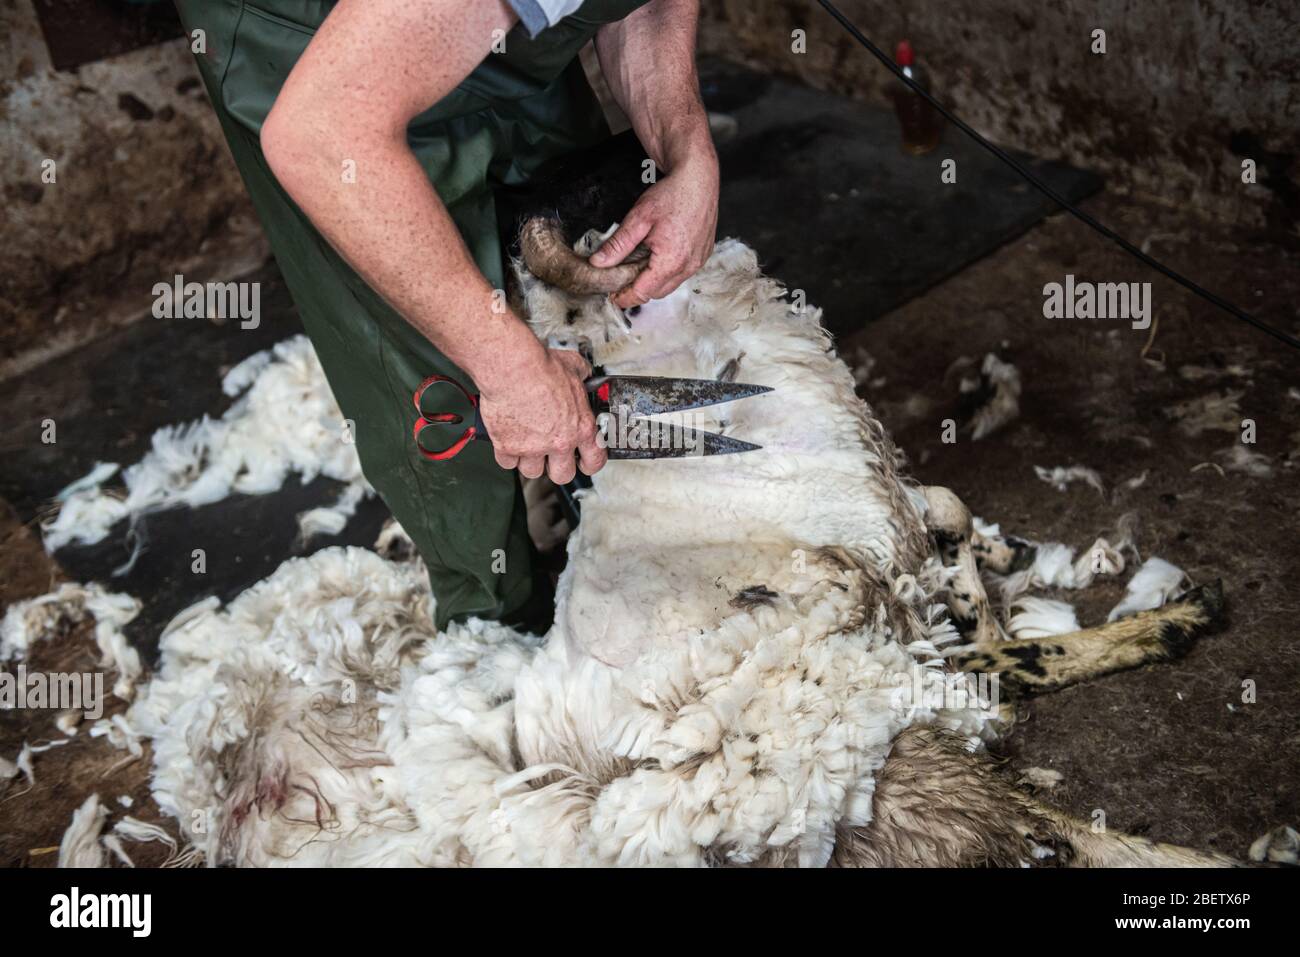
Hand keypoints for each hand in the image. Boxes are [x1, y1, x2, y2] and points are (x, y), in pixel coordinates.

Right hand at [477, 348, 605, 483]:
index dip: (589, 464)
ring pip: (532, 471)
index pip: (594, 460)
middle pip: (562, 475)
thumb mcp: (573, 367)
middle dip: (557, 468)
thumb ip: (581, 375)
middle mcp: (559, 442)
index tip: (584, 463)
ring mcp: (532, 448)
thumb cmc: (541, 367)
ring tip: (526, 443)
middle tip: (551, 456)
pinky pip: (507, 463)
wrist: (513, 368)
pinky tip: (508, 439)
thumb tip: (583, 373)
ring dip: (529, 460)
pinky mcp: (507, 447)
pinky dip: (506, 453)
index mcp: (580, 427)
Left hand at [589, 145, 718, 308]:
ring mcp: (699, 262)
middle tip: (621, 282)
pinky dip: (668, 271)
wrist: (698, 178)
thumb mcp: (639, 219)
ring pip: (671, 285)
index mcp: (671, 260)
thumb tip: (598, 262)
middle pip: (657, 293)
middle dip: (638, 291)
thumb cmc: (671, 195)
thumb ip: (618, 244)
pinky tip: (657, 257)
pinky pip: (682, 273)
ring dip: (654, 282)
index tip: (612, 296)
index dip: (625, 297)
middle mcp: (688, 266)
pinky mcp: (704, 255)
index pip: (643, 293)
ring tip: (637, 268)